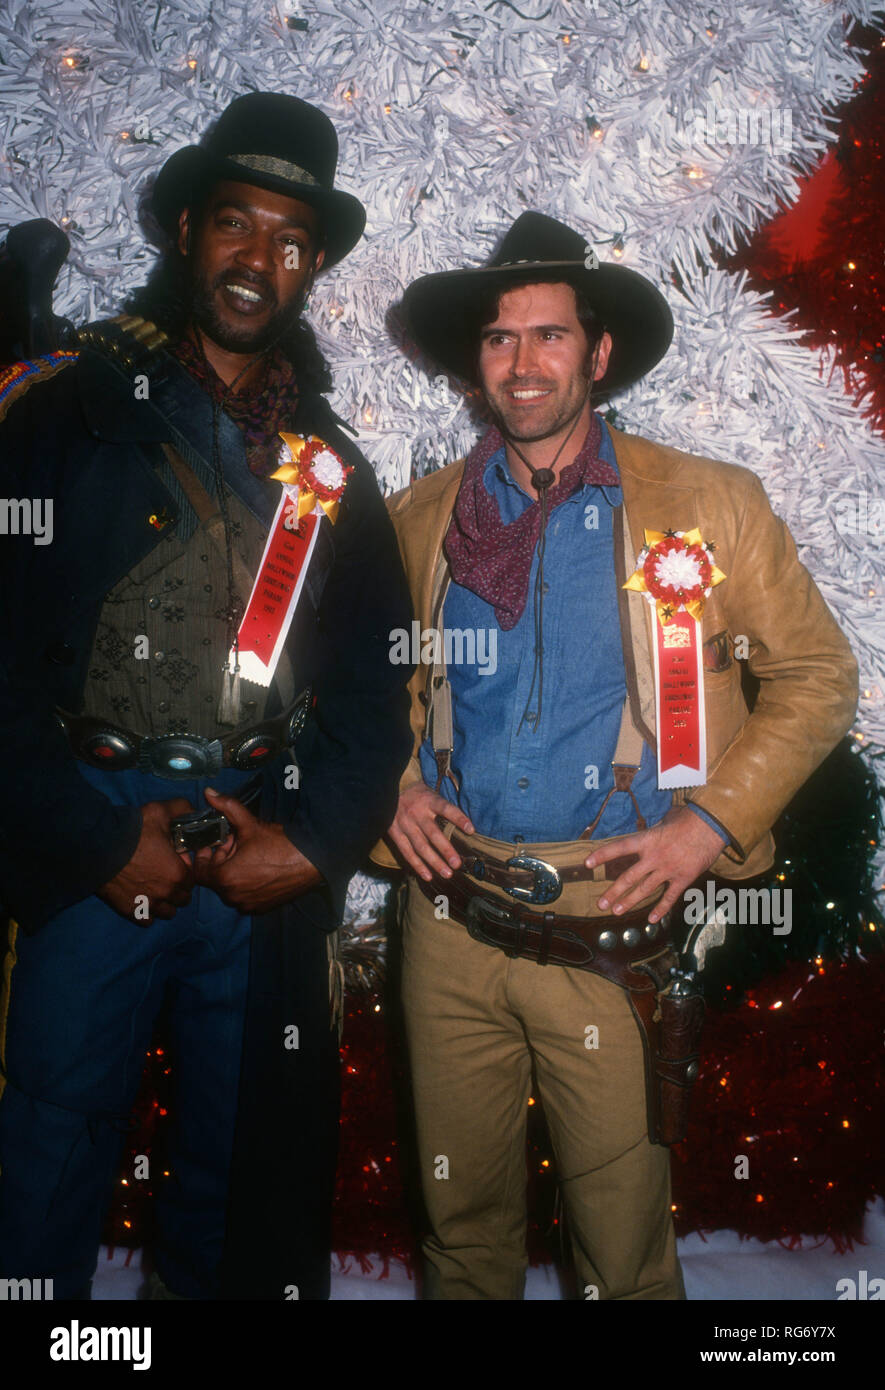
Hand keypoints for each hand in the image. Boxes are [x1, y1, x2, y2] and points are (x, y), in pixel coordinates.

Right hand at [98, 798, 195, 923]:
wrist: (98, 848)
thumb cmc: (132, 831)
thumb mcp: (160, 811)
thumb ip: (182, 809)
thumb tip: (194, 810)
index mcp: (178, 874)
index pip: (192, 880)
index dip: (185, 870)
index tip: (174, 861)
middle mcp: (167, 894)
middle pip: (182, 898)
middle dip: (178, 888)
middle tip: (165, 874)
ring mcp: (148, 905)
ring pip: (167, 912)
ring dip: (165, 903)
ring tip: (155, 889)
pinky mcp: (130, 911)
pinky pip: (147, 920)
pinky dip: (147, 912)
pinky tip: (142, 899)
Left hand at [191, 787, 321, 913]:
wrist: (312, 861)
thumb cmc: (280, 845)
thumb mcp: (250, 824)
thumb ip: (226, 807)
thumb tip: (208, 792)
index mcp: (225, 878)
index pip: (200, 872)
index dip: (205, 855)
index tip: (214, 843)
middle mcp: (233, 896)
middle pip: (215, 879)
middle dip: (221, 860)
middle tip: (234, 844)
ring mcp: (248, 904)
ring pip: (230, 888)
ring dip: (232, 872)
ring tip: (247, 855)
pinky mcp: (261, 907)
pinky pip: (244, 896)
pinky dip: (245, 883)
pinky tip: (258, 868)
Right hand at [386, 782, 474, 880]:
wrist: (389, 789)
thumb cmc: (418, 795)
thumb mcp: (431, 794)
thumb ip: (444, 808)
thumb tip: (467, 827)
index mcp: (428, 801)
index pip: (446, 809)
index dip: (458, 819)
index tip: (471, 830)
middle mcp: (416, 812)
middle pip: (433, 833)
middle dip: (446, 850)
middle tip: (457, 864)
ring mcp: (404, 824)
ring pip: (420, 846)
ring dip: (434, 862)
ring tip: (447, 874)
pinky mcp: (394, 832)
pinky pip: (407, 852)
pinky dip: (417, 865)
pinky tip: (428, 876)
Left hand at [584, 806, 724, 922]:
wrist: (712, 826)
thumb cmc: (689, 819)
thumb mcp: (667, 819)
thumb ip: (656, 828)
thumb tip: (653, 828)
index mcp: (647, 840)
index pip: (619, 848)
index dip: (602, 855)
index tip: (587, 863)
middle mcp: (654, 857)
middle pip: (629, 877)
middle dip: (613, 891)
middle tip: (601, 903)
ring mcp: (668, 869)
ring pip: (644, 889)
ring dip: (629, 902)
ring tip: (616, 911)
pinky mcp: (683, 878)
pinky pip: (670, 897)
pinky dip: (661, 909)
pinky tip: (652, 919)